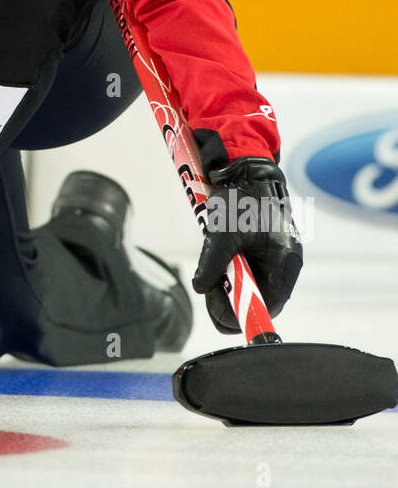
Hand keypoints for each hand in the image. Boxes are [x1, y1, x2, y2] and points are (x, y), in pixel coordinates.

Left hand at [192, 157, 302, 333]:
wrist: (246, 168)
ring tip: (213, 271)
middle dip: (234, 301)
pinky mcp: (268, 247)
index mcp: (284, 260)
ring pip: (254, 284)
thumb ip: (211, 265)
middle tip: (209, 296)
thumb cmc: (239, 197)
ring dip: (232, 284)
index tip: (221, 319)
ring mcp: (278, 254)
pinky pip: (252, 269)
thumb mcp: (221, 234)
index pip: (269, 304)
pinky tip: (220, 258)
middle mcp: (286, 261)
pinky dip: (234, 270)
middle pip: (261, 297)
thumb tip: (201, 289)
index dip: (244, 315)